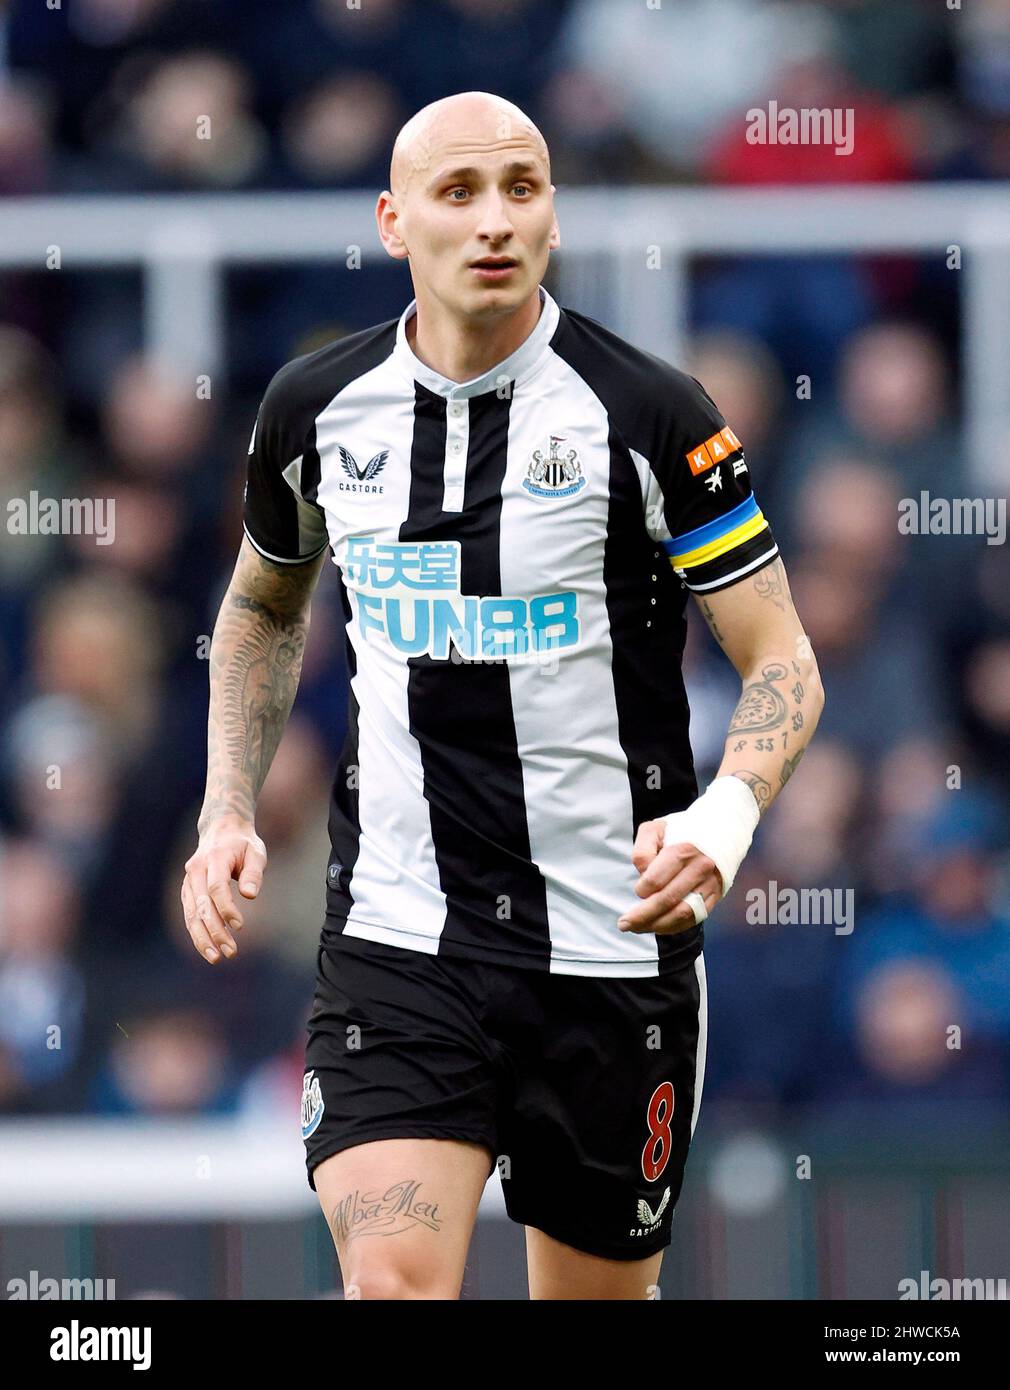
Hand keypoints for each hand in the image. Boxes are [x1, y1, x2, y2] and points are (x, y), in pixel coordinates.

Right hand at [181, 817, 266, 963]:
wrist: (220, 829)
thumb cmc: (243, 843)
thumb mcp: (256, 852)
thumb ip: (254, 873)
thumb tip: (250, 896)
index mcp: (214, 858)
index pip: (216, 887)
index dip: (226, 908)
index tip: (240, 926)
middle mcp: (195, 870)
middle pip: (202, 906)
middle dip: (215, 931)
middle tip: (230, 953)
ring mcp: (188, 881)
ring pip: (191, 914)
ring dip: (202, 938)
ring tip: (216, 958)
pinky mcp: (187, 891)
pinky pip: (189, 914)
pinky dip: (197, 932)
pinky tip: (207, 948)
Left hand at [618, 818, 722, 934]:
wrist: (720, 831)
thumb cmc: (681, 831)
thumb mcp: (655, 829)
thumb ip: (643, 850)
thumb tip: (643, 875)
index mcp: (683, 849)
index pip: (657, 879)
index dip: (642, 890)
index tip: (638, 890)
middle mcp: (699, 868)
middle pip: (668, 900)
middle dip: (643, 916)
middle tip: (624, 924)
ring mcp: (709, 884)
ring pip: (682, 914)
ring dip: (657, 925)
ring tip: (638, 928)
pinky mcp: (715, 896)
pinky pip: (694, 918)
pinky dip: (674, 927)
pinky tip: (658, 927)